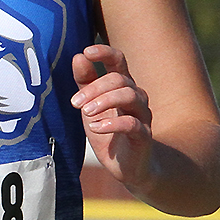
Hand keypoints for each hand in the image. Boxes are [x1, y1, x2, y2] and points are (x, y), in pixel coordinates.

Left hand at [70, 43, 153, 187]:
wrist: (128, 167)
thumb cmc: (109, 132)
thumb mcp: (91, 107)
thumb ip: (85, 83)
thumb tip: (78, 56)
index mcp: (122, 87)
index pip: (119, 60)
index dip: (105, 53)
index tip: (87, 52)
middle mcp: (136, 97)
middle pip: (119, 79)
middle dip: (94, 88)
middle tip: (75, 103)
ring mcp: (142, 116)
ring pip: (129, 96)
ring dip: (104, 101)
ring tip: (86, 112)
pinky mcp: (143, 136)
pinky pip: (132, 124)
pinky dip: (112, 124)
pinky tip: (96, 127)